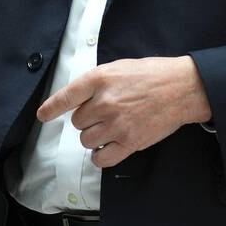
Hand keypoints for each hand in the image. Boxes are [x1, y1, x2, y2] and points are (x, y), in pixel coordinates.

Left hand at [36, 55, 210, 167]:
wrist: (182, 88)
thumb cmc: (152, 74)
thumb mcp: (118, 67)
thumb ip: (97, 82)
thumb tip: (79, 98)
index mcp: (100, 79)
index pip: (66, 96)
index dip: (51, 108)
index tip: (43, 115)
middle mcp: (105, 102)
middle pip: (77, 122)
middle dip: (86, 120)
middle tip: (103, 114)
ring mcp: (117, 124)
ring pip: (86, 140)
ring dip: (93, 137)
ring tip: (108, 129)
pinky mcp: (129, 142)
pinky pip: (101, 158)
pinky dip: (100, 156)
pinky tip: (105, 149)